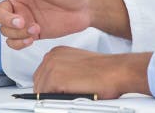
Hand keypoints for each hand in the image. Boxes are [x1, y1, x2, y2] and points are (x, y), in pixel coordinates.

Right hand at [0, 0, 92, 48]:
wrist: (86, 8)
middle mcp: (17, 3)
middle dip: (7, 20)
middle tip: (24, 22)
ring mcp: (22, 19)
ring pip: (4, 30)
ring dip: (17, 33)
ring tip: (35, 29)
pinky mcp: (29, 33)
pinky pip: (13, 42)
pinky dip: (19, 43)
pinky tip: (32, 39)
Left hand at [33, 47, 151, 98]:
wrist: (117, 71)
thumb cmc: (104, 71)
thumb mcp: (77, 67)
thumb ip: (63, 73)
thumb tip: (53, 88)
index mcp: (57, 52)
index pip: (41, 74)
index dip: (47, 87)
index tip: (53, 93)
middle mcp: (52, 56)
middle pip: (38, 82)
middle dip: (46, 93)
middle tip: (61, 98)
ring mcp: (52, 66)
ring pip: (40, 91)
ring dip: (52, 98)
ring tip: (69, 98)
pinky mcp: (56, 78)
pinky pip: (46, 97)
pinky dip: (56, 102)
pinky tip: (71, 98)